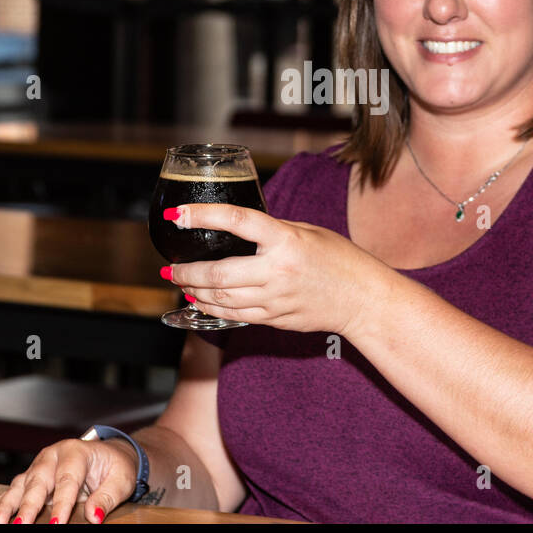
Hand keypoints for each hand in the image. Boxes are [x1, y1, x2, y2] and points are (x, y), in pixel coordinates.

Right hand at [0, 438, 136, 523]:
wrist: (110, 454)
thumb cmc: (116, 467)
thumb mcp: (121, 480)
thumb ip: (107, 497)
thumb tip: (94, 517)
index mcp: (77, 452)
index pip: (68, 481)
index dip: (62, 504)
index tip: (57, 524)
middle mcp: (54, 455)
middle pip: (37, 482)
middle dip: (26, 506)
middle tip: (19, 526)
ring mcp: (40, 464)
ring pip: (20, 486)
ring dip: (5, 505)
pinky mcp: (32, 475)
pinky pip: (13, 488)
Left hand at [163, 204, 388, 336]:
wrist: (363, 299)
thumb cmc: (339, 259)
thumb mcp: (306, 231)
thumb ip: (271, 231)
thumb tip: (236, 228)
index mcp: (286, 240)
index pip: (236, 221)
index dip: (202, 215)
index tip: (178, 214)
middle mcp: (278, 271)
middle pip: (218, 274)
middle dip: (187, 271)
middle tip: (170, 266)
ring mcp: (276, 299)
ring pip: (222, 299)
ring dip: (195, 291)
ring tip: (181, 282)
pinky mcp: (275, 319)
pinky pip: (235, 316)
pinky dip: (213, 308)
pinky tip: (202, 301)